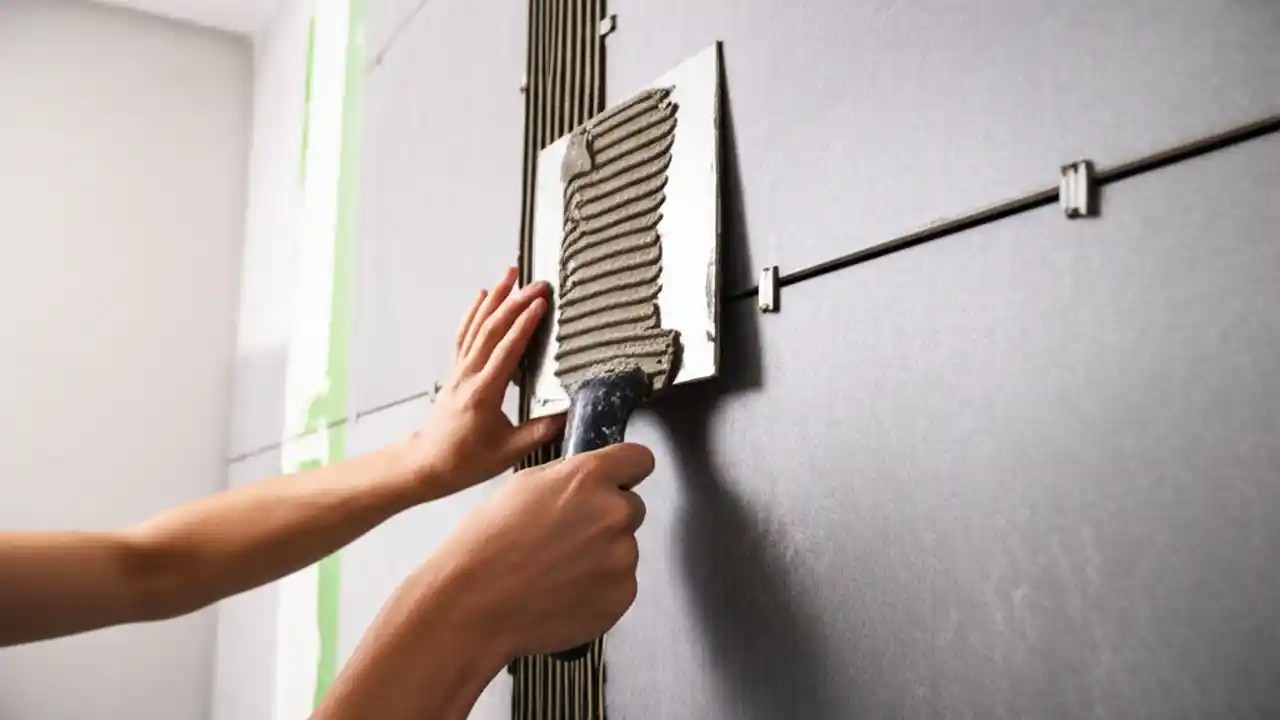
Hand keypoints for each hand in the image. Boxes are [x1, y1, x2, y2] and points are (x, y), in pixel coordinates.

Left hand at [404, 267, 564, 499]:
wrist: (427, 464)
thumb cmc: (464, 461)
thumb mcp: (509, 452)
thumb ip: (540, 432)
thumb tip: (568, 414)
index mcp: (483, 394)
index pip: (506, 351)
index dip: (524, 325)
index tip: (540, 304)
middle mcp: (468, 376)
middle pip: (492, 329)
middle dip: (515, 302)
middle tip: (536, 283)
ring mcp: (459, 371)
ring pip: (477, 326)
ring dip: (494, 298)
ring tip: (509, 274)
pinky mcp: (456, 371)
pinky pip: (464, 334)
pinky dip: (473, 312)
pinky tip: (482, 296)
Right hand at [433, 443, 652, 658]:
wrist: (474, 605)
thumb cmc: (487, 545)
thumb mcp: (523, 485)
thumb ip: (570, 476)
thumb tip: (592, 478)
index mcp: (589, 478)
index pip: (640, 458)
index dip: (627, 470)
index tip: (620, 480)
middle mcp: (613, 513)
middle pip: (633, 507)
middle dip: (608, 517)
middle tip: (569, 535)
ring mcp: (622, 558)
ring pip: (625, 548)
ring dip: (603, 555)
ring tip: (558, 568)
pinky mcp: (621, 596)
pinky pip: (621, 584)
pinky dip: (600, 587)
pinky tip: (564, 590)